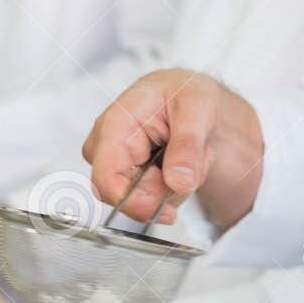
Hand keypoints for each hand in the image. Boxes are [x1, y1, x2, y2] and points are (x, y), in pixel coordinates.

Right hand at [82, 67, 262, 228]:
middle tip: (191, 162)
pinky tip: (178, 163)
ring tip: (187, 155)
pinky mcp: (124, 175)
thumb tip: (179, 181)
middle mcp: (105, 145)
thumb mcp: (197, 107)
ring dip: (171, 188)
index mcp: (115, 123)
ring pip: (139, 200)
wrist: (186, 95)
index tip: (165, 211)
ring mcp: (113, 162)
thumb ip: (188, 144)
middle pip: (123, 195)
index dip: (133, 202)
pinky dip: (170, 189)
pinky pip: (147, 199)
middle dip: (163, 190)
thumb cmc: (184, 91)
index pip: (107, 177)